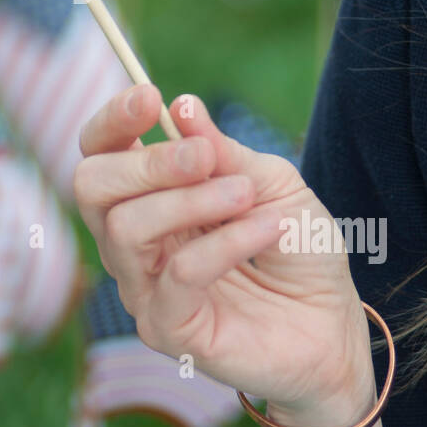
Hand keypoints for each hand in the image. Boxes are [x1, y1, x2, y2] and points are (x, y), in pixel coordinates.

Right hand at [75, 85, 375, 425]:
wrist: (335, 324)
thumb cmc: (297, 248)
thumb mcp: (271, 182)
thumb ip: (224, 151)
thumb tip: (182, 108)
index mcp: (148, 198)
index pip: (98, 153)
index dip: (112, 121)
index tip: (149, 97)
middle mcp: (133, 243)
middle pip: (91, 186)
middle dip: (146, 162)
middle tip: (205, 158)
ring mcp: (144, 289)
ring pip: (125, 228)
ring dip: (190, 200)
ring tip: (247, 195)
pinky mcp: (168, 330)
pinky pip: (177, 274)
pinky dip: (224, 243)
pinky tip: (268, 229)